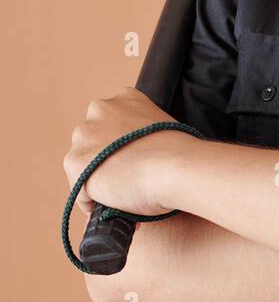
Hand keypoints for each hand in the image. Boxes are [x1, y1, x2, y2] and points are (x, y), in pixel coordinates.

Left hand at [63, 88, 192, 216]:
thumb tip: (138, 162)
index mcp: (125, 98)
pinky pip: (81, 191)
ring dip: (99, 180)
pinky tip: (117, 203)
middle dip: (106, 161)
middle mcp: (100, 109)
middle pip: (94, 143)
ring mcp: (84, 134)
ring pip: (85, 166)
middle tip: (129, 179)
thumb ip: (143, 137)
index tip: (134, 164)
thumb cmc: (180, 155)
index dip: (122, 149)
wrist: (176, 167)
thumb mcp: (162, 130)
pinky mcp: (74, 161)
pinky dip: (95, 201)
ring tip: (123, 194)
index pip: (113, 126)